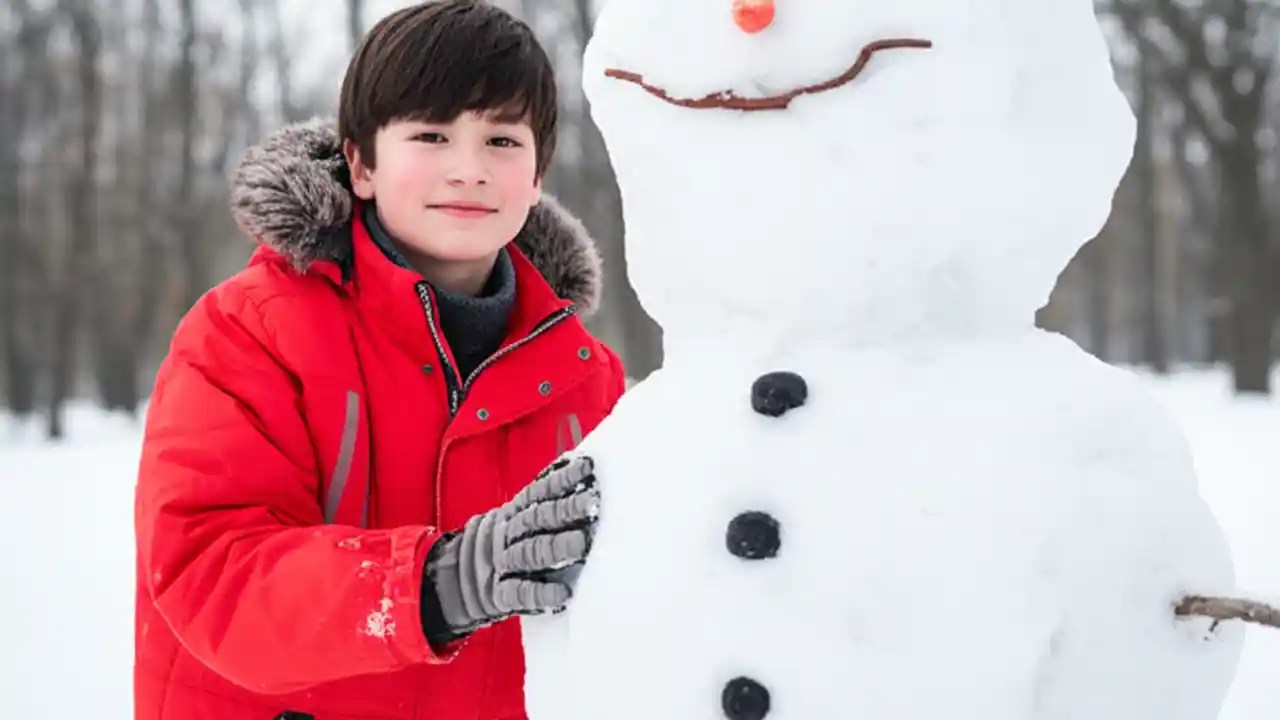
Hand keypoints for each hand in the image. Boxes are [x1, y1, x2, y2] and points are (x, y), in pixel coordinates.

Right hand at [421, 455, 598, 645]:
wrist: (458, 580)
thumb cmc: (506, 547)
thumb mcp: (516, 520)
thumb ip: (544, 505)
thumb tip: (585, 477)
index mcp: (514, 513)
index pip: (539, 492)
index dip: (562, 479)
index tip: (588, 469)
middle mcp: (508, 534)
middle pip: (537, 519)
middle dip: (565, 510)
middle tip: (591, 504)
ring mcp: (503, 563)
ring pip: (530, 552)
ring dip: (556, 546)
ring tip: (581, 544)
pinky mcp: (501, 594)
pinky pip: (519, 592)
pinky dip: (540, 593)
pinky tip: (562, 594)